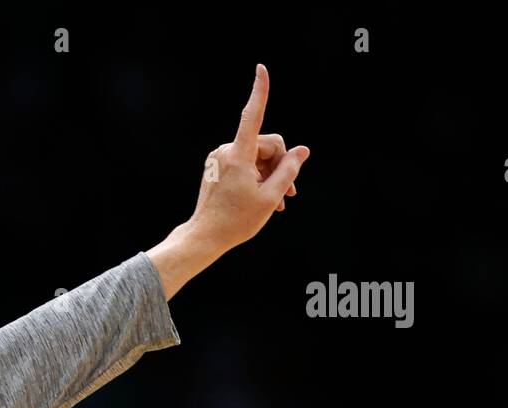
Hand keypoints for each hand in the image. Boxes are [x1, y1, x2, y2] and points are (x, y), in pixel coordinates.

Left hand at [187, 63, 309, 253]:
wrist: (205, 236)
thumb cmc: (236, 220)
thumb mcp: (270, 196)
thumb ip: (289, 170)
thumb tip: (302, 150)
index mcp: (238, 155)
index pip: (252, 116)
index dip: (259, 92)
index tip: (261, 69)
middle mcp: (226, 152)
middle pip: (266, 144)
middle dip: (281, 165)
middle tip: (289, 192)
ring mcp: (221, 159)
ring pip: (258, 157)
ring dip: (271, 175)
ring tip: (278, 202)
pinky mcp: (219, 167)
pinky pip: (246, 165)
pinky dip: (258, 178)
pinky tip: (266, 199)